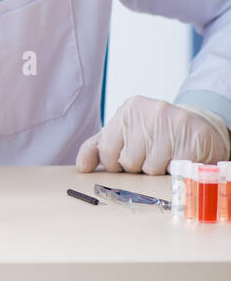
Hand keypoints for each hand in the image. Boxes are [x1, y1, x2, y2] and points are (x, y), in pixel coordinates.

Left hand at [75, 95, 230, 173]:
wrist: (197, 127)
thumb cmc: (154, 134)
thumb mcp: (123, 133)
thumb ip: (98, 147)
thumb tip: (82, 167)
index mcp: (129, 109)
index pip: (107, 150)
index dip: (115, 163)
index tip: (126, 157)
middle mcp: (151, 112)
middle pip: (129, 161)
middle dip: (138, 166)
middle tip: (150, 154)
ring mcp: (174, 124)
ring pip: (150, 169)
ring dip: (156, 170)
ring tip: (165, 155)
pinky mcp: (193, 139)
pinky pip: (173, 171)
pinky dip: (174, 171)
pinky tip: (178, 157)